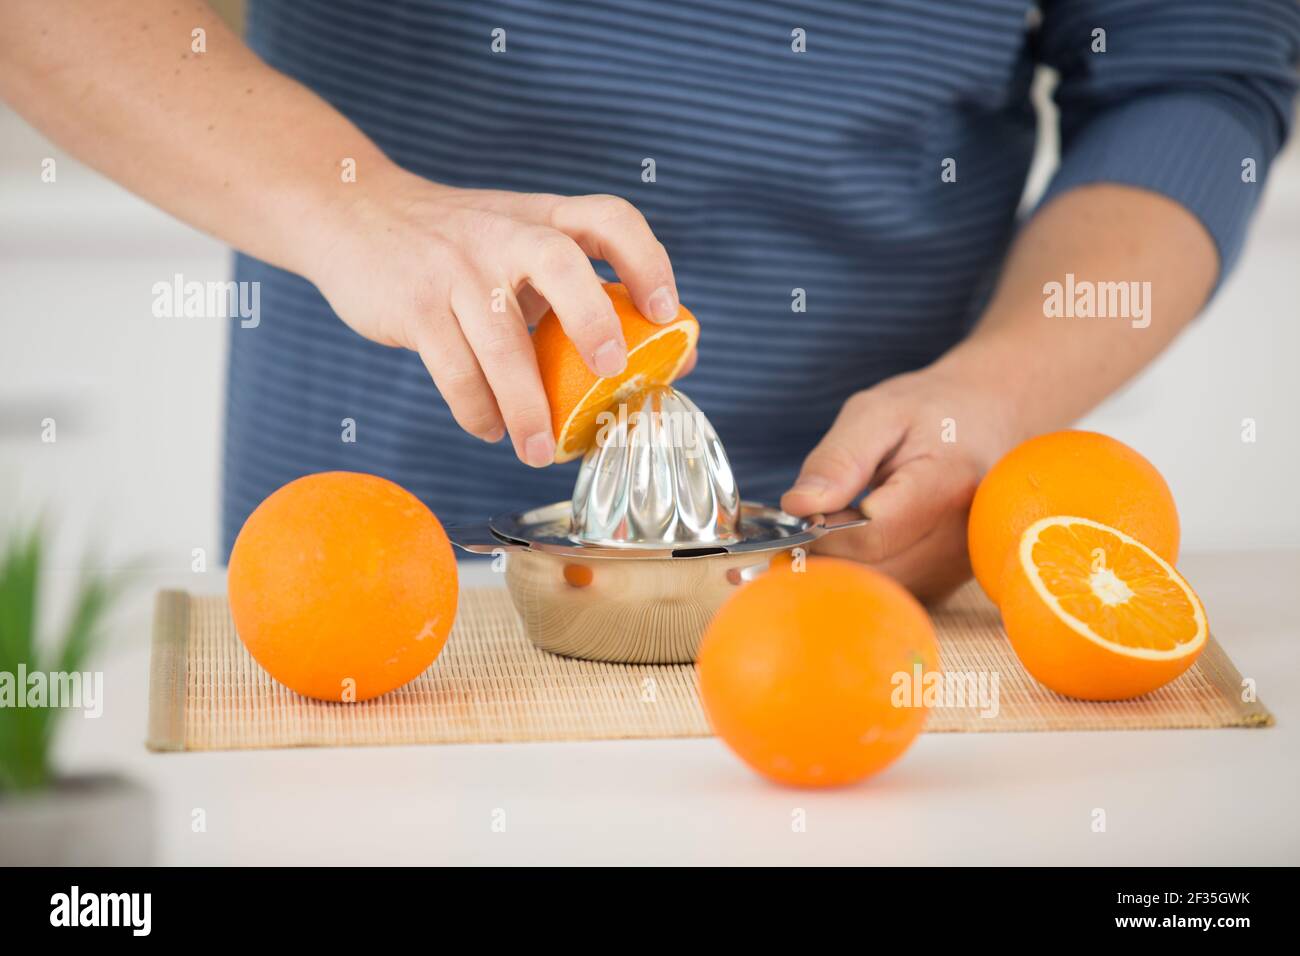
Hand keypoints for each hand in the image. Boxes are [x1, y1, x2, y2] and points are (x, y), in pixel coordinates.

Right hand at [307, 167, 679, 466]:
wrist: (352, 212)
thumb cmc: (458, 248)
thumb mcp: (517, 246)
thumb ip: (574, 293)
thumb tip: (663, 366)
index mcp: (542, 219)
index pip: (608, 218)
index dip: (646, 261)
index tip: (664, 311)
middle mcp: (504, 234)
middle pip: (560, 263)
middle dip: (592, 320)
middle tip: (610, 372)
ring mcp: (456, 268)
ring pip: (501, 341)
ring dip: (525, 406)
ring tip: (539, 451)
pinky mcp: (414, 304)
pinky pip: (453, 370)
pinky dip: (476, 410)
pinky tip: (488, 429)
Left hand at [780, 365, 1024, 602]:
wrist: (990, 422)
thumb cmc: (931, 413)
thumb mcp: (877, 413)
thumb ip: (838, 460)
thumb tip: (797, 506)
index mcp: (947, 486)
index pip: (869, 536)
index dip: (822, 527)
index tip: (805, 506)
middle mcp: (962, 538)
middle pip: (870, 572)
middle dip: (827, 550)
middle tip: (818, 513)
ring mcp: (960, 568)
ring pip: (876, 590)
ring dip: (842, 564)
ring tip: (844, 519)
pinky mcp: (948, 583)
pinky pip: (889, 593)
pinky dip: (862, 572)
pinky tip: (861, 539)